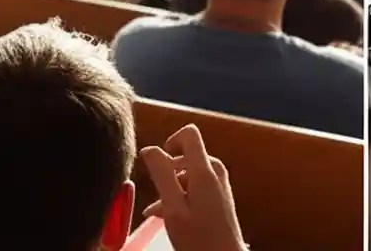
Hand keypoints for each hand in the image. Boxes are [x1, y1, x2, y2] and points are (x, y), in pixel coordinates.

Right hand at [141, 124, 245, 250]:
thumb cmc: (198, 238)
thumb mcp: (173, 207)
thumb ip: (162, 175)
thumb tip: (150, 149)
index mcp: (205, 170)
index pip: (189, 133)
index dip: (170, 141)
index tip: (158, 164)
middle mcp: (216, 173)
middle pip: (187, 156)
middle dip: (168, 172)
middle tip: (155, 194)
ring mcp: (220, 186)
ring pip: (190, 175)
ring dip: (171, 189)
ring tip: (157, 212)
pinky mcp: (220, 200)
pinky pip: (197, 188)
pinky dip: (181, 196)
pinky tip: (167, 217)